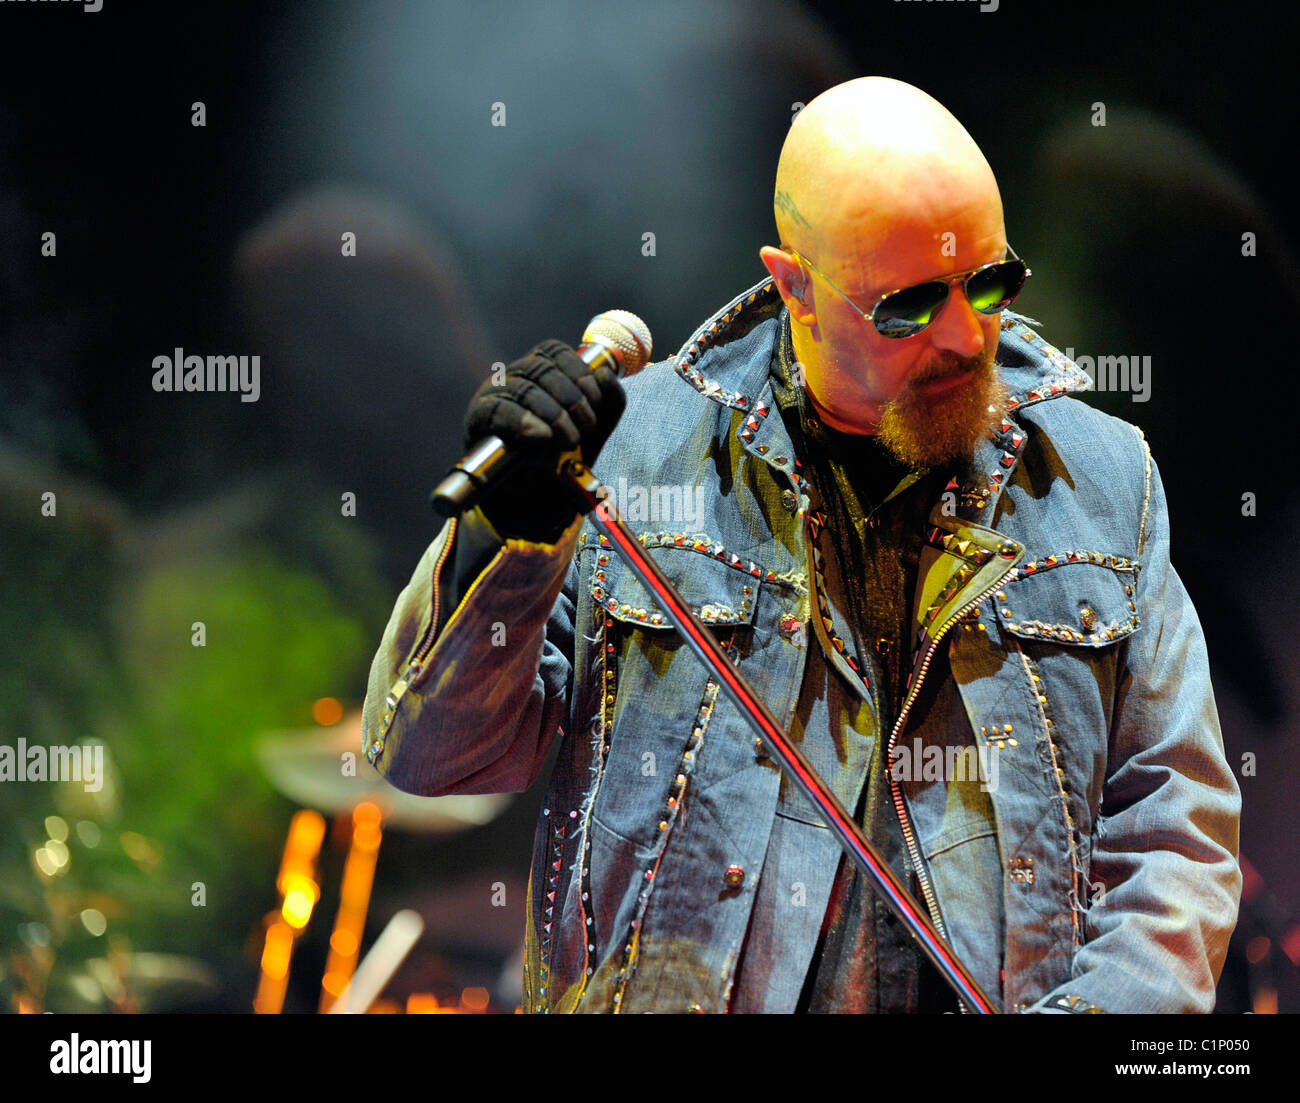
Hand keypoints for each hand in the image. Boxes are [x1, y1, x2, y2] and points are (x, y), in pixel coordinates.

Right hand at [463, 338, 625, 542]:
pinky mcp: (478, 421)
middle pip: (540, 367)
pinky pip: (498, 411)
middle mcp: (512, 377)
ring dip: (553, 413)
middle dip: (571, 397)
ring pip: (522, 388)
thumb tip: (607, 374)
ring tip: (568, 440)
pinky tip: (541, 436)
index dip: (578, 370)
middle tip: (586, 427)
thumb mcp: (594, 429)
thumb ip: (609, 401)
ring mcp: (492, 396)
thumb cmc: (561, 457)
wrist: (534, 499)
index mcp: (539, 372)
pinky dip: (523, 421)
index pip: (554, 351)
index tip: (595, 398)